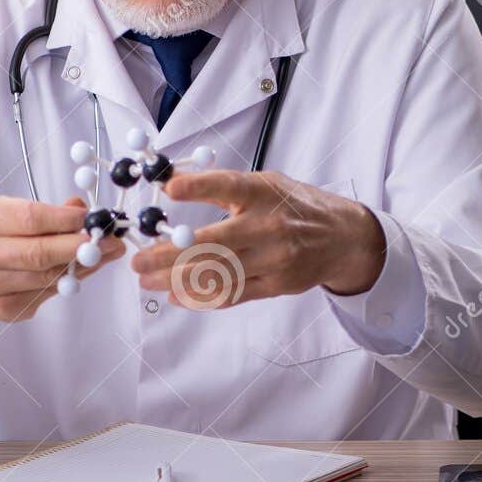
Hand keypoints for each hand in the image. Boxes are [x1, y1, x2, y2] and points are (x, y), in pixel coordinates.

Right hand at [0, 196, 124, 339]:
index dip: (65, 220)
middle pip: (38, 253)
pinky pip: (47, 294)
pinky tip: (80, 270)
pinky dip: (69, 282)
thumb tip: (83, 209)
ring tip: (104, 253)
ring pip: (47, 277)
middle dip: (79, 247)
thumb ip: (52, 211)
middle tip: (109, 241)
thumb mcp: (17, 212)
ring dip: (82, 266)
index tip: (92, 218)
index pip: (29, 218)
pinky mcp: (4, 308)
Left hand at [129, 170, 385, 308]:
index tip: (168, 188)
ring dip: (176, 280)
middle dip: (168, 254)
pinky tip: (177, 295)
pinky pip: (232, 295)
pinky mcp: (276, 286)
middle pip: (213, 243)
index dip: (198, 186)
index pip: (228, 186)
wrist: (343, 238)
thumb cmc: (295, 207)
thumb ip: (225, 187)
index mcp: (264, 193)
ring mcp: (274, 259)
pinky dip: (200, 297)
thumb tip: (171, 185)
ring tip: (148, 280)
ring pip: (217, 274)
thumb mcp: (267, 184)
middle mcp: (268, 226)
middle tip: (138, 260)